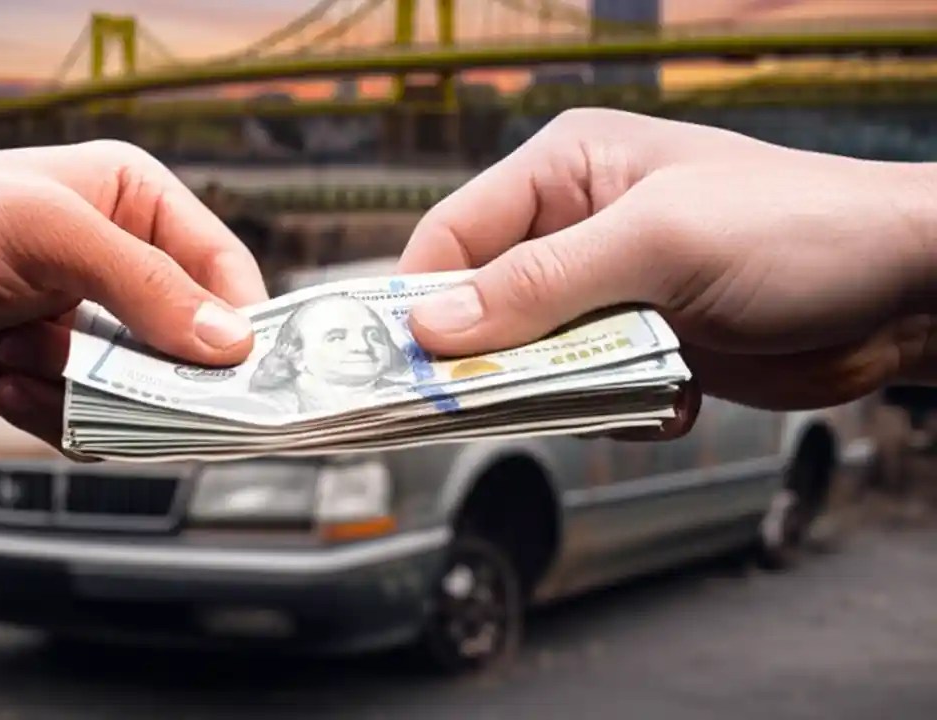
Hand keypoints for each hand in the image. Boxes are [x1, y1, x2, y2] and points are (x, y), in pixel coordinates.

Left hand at [0, 140, 267, 442]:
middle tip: (107, 379)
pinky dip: (51, 417)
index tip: (238, 375)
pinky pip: (93, 426)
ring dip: (83, 393)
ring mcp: (88, 331)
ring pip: (144, 399)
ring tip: (15, 357)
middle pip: (193, 350)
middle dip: (145, 372)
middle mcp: (123, 271)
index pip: (227, 274)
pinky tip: (0, 382)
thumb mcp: (48, 236)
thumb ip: (146, 287)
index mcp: (139, 207)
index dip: (240, 327)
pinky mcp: (54, 381)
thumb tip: (231, 343)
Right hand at [400, 109, 936, 429]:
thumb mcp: (658, 243)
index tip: (406, 366)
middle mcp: (575, 230)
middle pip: (483, 308)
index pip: (452, 236)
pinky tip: (678, 393)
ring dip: (572, 389)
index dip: (422, 300)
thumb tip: (435, 326)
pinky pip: (586, 394)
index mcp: (565, 171)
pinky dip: (619, 407)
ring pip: (533, 362)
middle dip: (502, 356)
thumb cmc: (798, 230)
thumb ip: (541, 284)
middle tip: (523, 392)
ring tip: (635, 383)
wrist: (908, 293)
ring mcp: (609, 293)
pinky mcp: (642, 347)